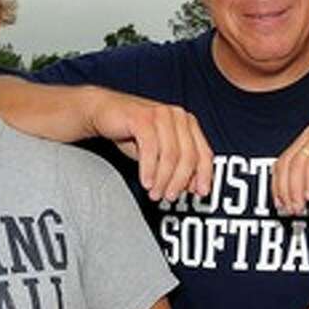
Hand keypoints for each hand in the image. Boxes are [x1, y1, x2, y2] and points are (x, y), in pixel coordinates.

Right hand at [89, 90, 213, 200]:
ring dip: (163, 179)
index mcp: (188, 123)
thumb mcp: (159, 153)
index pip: (204, 153)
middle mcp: (178, 117)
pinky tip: (146, 181)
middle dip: (179, 182)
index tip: (200, 193)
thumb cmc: (132, 131)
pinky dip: (149, 169)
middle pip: (188, 156)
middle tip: (169, 197)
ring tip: (155, 193)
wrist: (103, 112)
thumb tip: (192, 186)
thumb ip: (177, 166)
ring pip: (170, 155)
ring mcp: (161, 115)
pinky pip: (150, 149)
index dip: (204, 175)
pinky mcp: (142, 118)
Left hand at [272, 122, 308, 214]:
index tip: (283, 207)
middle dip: (284, 191)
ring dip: (295, 189)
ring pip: (297, 163)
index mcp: (307, 143)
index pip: (282, 165)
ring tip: (300, 206)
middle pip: (285, 165)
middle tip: (292, 210)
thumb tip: (295, 201)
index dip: (278, 187)